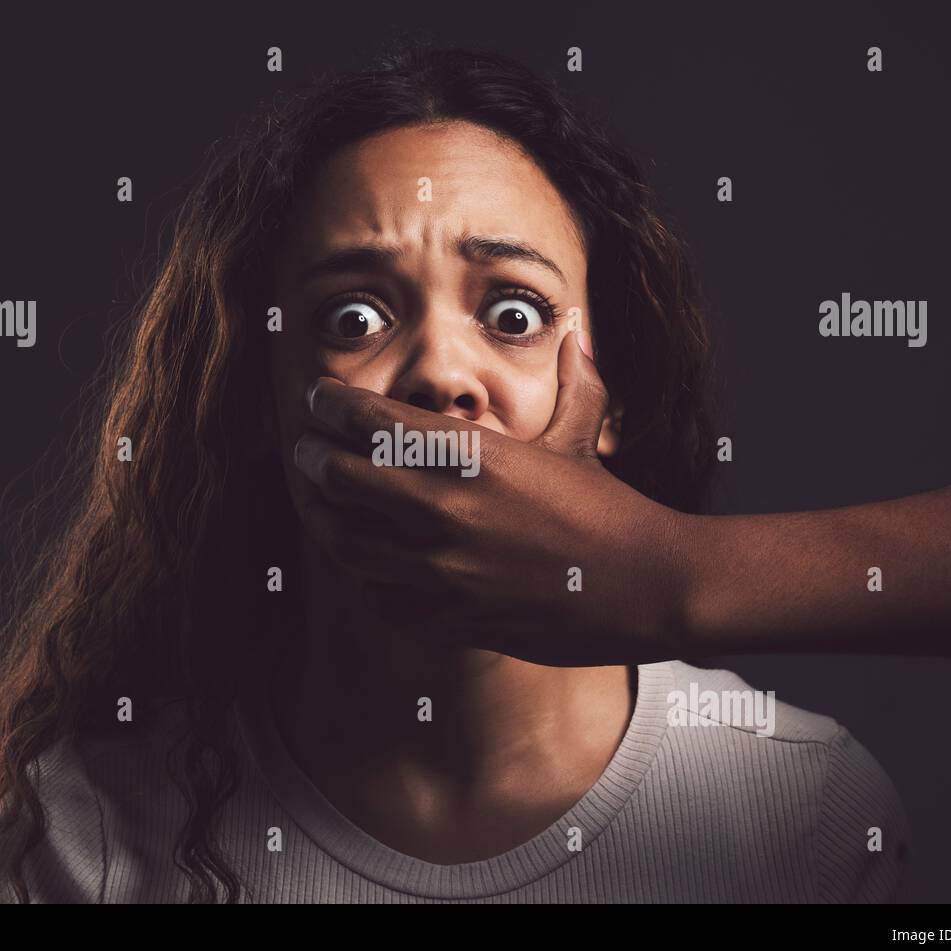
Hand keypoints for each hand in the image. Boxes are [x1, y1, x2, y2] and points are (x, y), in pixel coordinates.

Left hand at [292, 331, 695, 665]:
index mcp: (473, 456)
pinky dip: (361, 574)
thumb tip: (573, 331)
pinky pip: (379, 596)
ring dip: (324, 518)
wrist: (646, 587)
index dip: (333, 406)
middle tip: (303, 449)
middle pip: (342, 477)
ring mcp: (443, 570)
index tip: (319, 400)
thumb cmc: (613, 510)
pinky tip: (360, 561)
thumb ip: (571, 382)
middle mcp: (447, 510)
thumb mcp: (580, 440)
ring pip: (347, 542)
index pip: (373, 421)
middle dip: (313, 457)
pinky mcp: (450, 618)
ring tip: (318, 504)